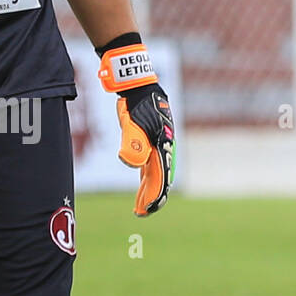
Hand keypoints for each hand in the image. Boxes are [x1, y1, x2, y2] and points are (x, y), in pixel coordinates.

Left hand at [96, 36, 174, 216]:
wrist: (138, 83)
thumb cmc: (135, 103)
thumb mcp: (131, 121)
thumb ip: (131, 142)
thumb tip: (131, 164)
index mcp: (162, 144)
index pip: (160, 176)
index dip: (154, 195)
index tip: (146, 209)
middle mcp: (164, 146)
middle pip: (160, 177)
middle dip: (152, 196)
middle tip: (142, 212)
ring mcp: (159, 143)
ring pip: (156, 172)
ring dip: (149, 188)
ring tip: (141, 205)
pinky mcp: (151, 140)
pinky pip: (151, 163)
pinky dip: (147, 176)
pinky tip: (141, 184)